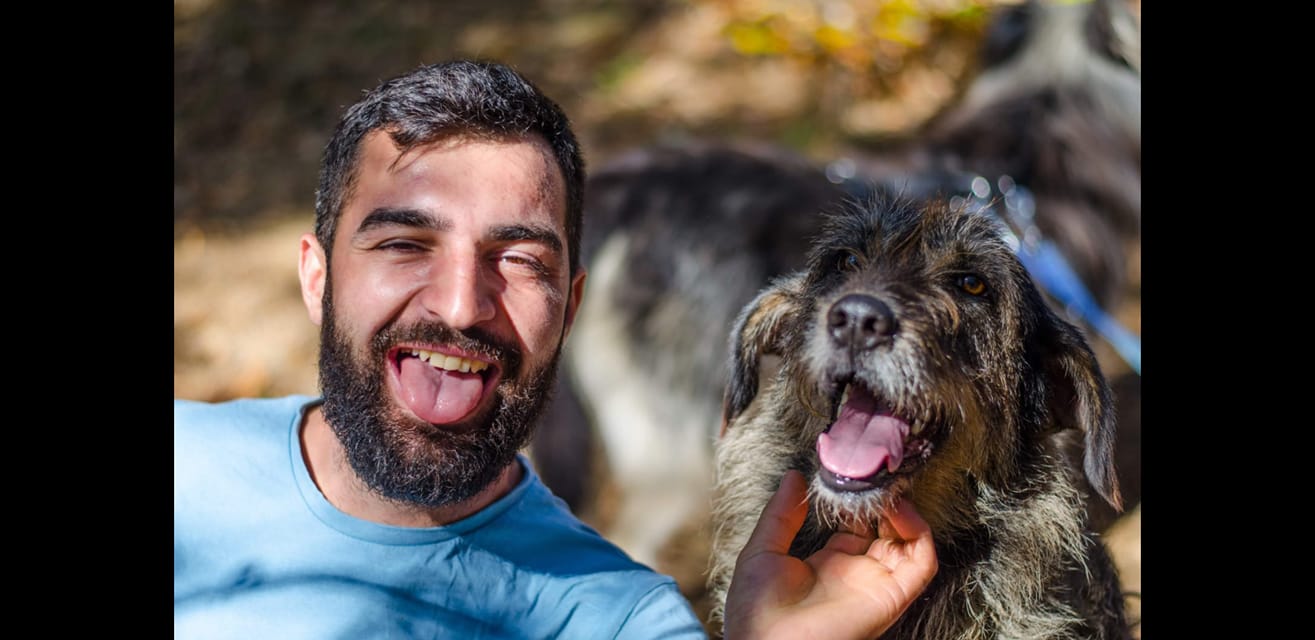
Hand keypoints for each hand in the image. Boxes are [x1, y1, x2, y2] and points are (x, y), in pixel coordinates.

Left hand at [722, 470, 937, 639]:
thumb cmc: (756, 608)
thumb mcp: (764, 550)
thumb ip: (782, 513)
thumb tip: (794, 477)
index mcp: (827, 564)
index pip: (856, 526)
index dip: (859, 500)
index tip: (854, 473)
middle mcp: (855, 574)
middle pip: (886, 531)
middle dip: (885, 502)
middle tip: (877, 475)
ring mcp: (875, 584)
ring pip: (909, 544)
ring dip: (906, 514)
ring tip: (888, 490)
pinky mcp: (891, 595)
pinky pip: (922, 563)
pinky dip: (919, 534)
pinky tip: (899, 512)